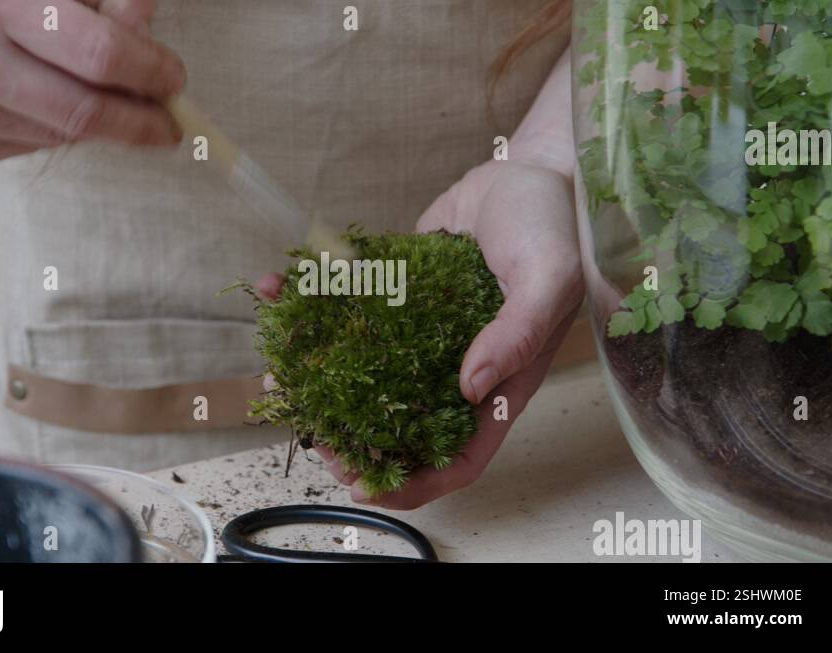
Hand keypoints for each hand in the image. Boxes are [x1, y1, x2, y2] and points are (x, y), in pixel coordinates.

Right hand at [0, 0, 184, 163]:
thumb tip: (148, 29)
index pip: (102, 57)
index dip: (151, 73)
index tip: (173, 79)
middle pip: (87, 114)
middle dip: (141, 121)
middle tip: (166, 121)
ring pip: (61, 136)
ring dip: (97, 124)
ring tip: (104, 101)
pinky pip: (26, 146)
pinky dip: (49, 128)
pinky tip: (38, 101)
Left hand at [255, 158, 583, 508]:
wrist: (529, 170)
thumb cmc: (554, 228)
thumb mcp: (548, 279)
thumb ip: (516, 335)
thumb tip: (470, 387)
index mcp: (498, 385)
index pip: (457, 458)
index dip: (412, 482)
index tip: (360, 483)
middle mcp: (456, 368)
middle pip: (399, 427)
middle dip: (347, 435)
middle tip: (304, 419)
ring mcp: (424, 335)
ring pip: (366, 374)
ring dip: (316, 374)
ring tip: (278, 365)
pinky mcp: (399, 296)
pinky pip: (352, 311)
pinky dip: (312, 302)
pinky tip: (279, 287)